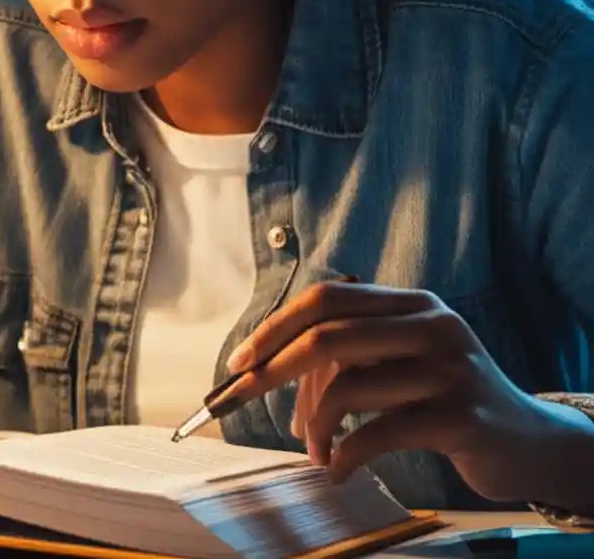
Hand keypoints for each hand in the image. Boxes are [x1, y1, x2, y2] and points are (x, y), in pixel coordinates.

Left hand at [224, 281, 587, 504]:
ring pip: (347, 389)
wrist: (526, 441)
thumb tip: (262, 371)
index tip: (239, 362)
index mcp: (413, 304)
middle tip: (240, 400)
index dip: (274, 327)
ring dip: (314, 427)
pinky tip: (337, 469)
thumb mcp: (399, 362)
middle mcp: (434, 326)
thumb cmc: (443, 399)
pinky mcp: (460, 417)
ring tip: (315, 451)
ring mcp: (451, 369)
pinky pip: (376, 435)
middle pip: (327, 337)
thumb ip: (344, 356)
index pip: (327, 297)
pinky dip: (343, 455)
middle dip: (272, 371)